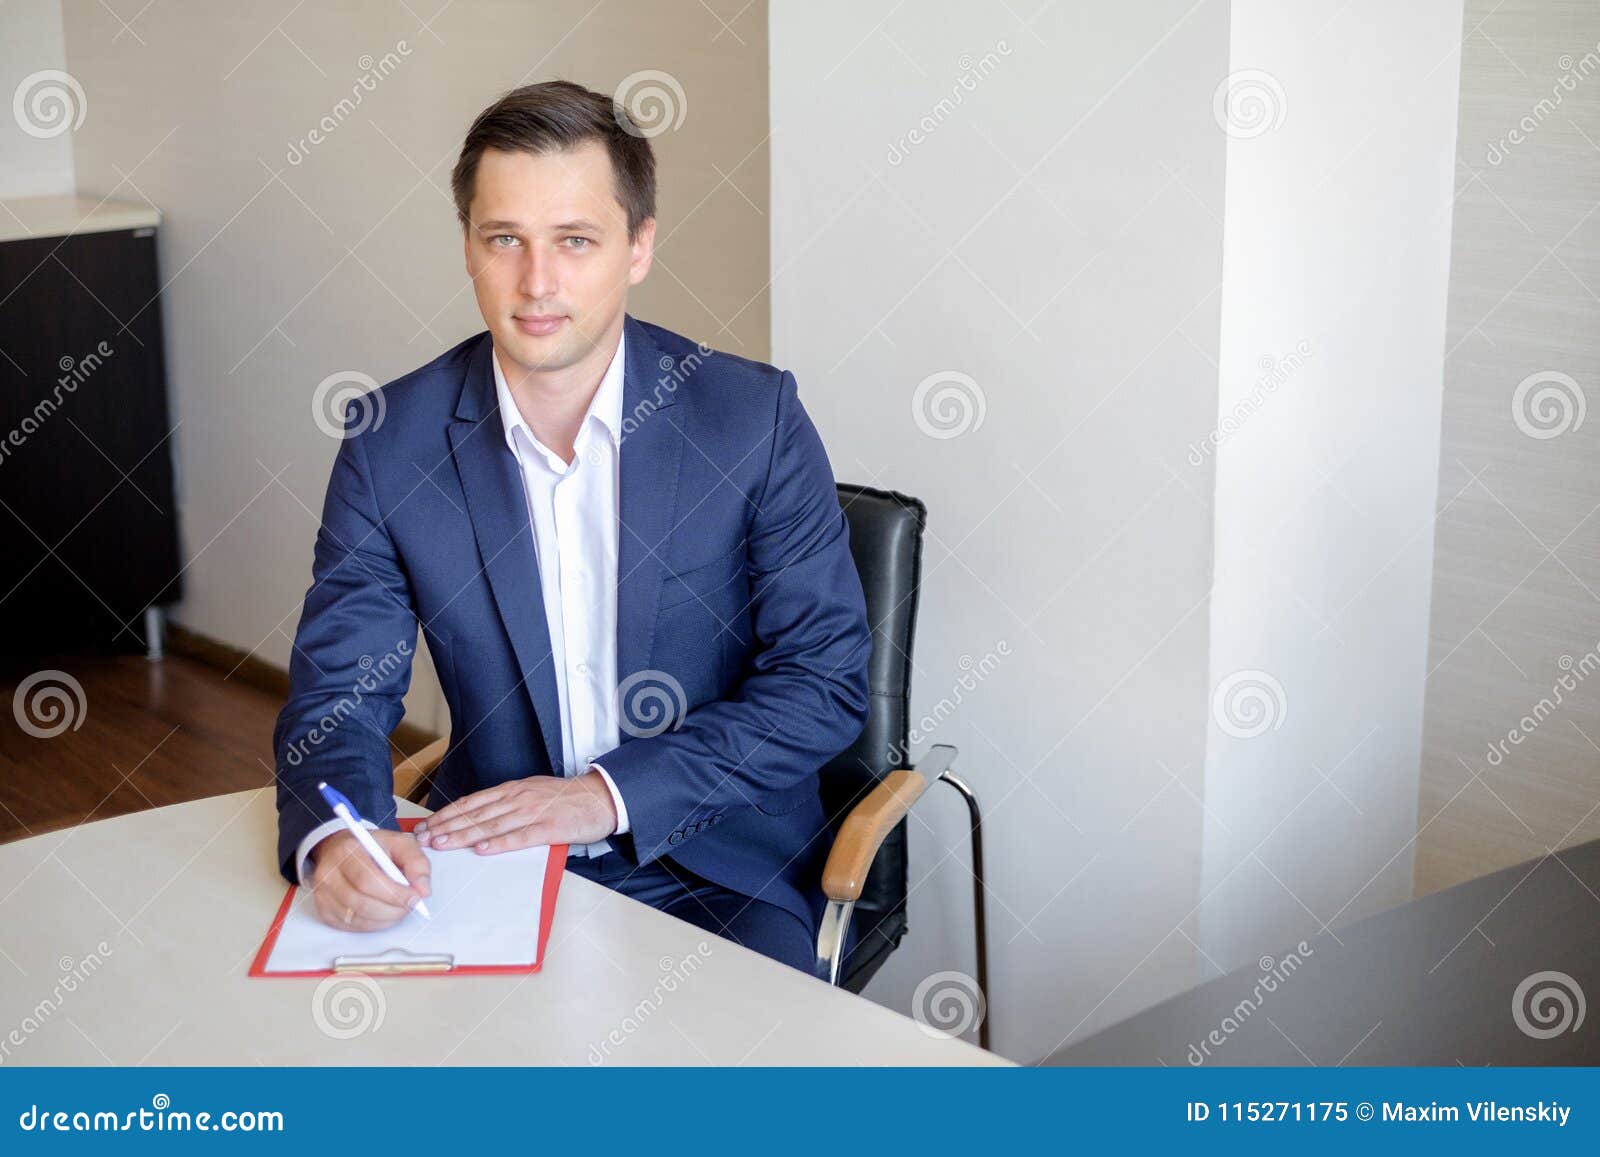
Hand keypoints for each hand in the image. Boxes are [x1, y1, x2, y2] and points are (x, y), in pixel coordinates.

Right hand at [307, 828, 430, 931]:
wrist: (343, 850)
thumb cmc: (374, 848)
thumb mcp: (400, 843)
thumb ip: (416, 863)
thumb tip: (423, 890)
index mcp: (347, 850)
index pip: (367, 879)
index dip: (393, 893)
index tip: (415, 898)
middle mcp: (328, 873)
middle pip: (361, 902)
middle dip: (392, 909)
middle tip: (411, 907)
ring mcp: (323, 894)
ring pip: (356, 918)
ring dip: (384, 919)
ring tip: (399, 909)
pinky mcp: (324, 910)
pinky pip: (350, 926)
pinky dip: (373, 925)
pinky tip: (383, 914)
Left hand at [415, 770, 617, 853]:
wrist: (600, 797)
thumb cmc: (566, 799)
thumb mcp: (532, 792)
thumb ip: (507, 804)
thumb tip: (479, 819)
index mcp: (512, 789)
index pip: (471, 802)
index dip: (446, 815)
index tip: (426, 826)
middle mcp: (517, 798)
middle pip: (475, 814)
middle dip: (445, 827)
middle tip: (422, 840)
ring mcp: (533, 812)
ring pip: (491, 825)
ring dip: (463, 836)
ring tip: (441, 845)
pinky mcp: (549, 828)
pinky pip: (520, 837)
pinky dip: (499, 844)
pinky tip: (482, 850)